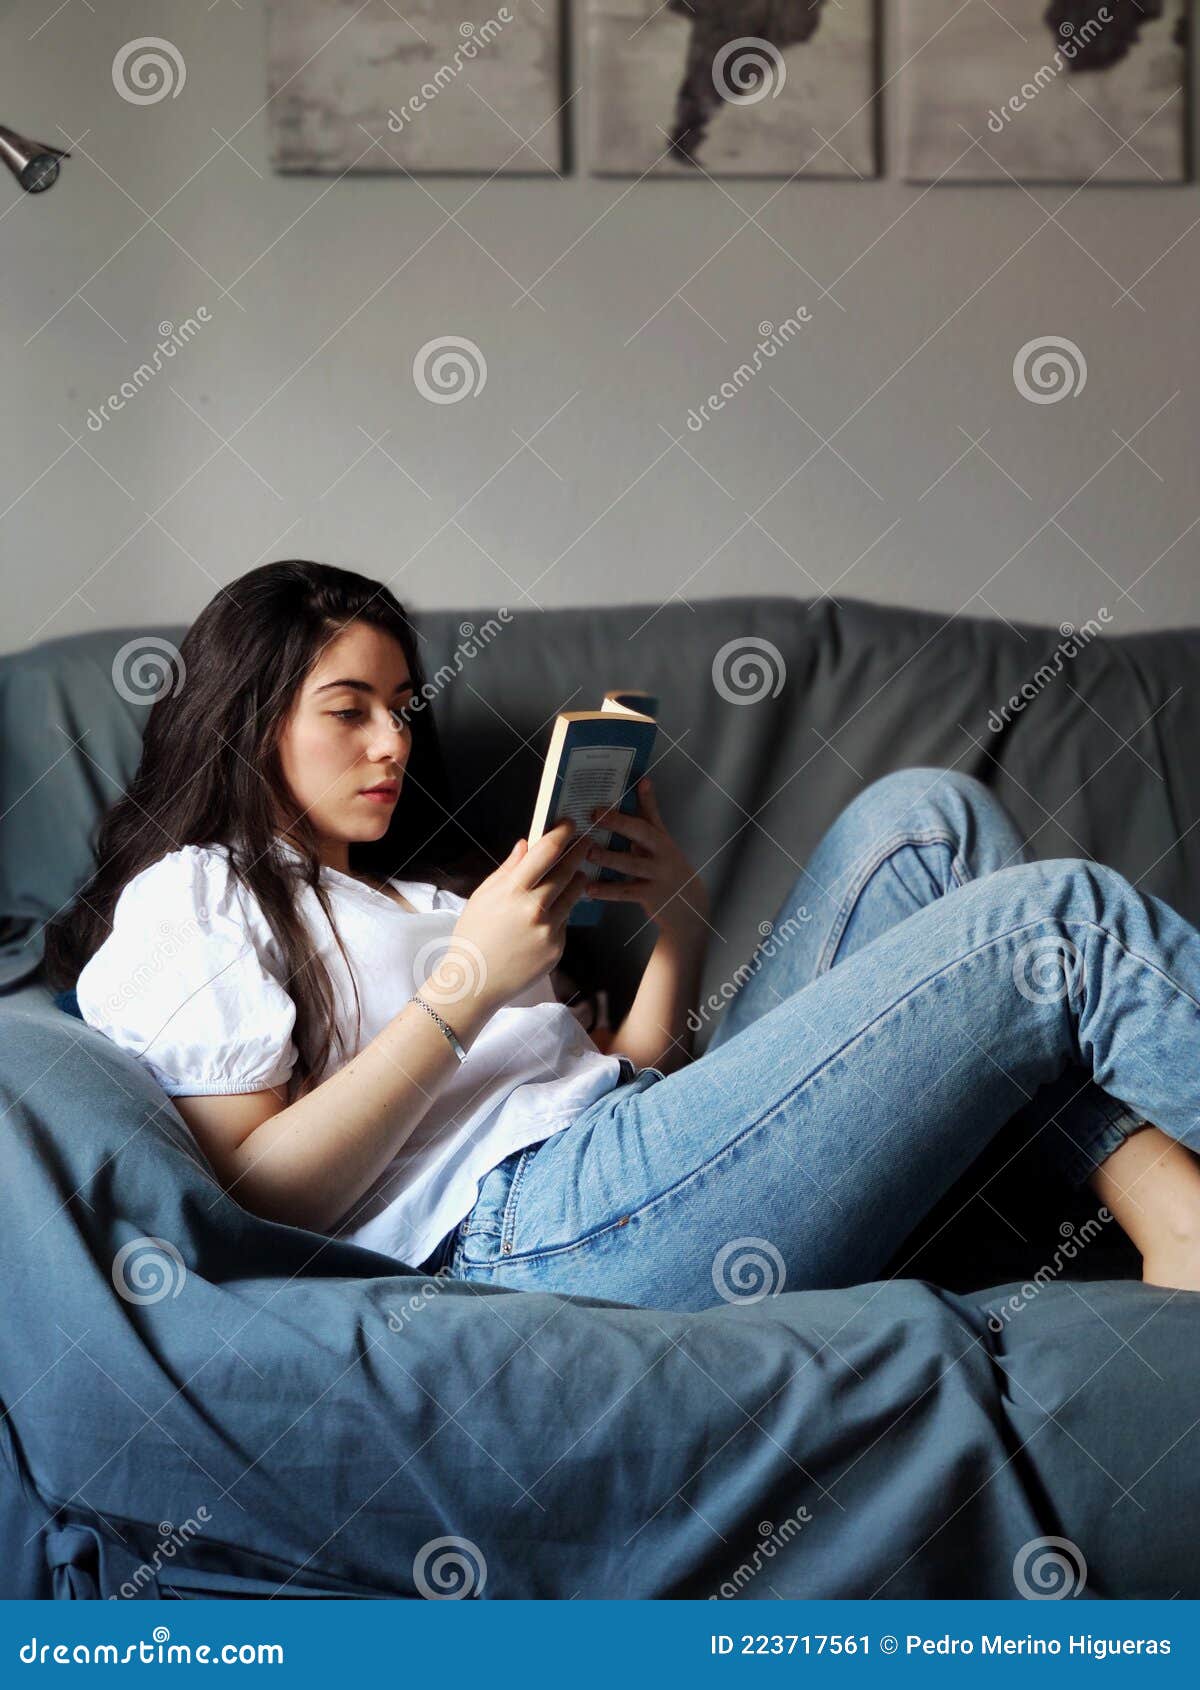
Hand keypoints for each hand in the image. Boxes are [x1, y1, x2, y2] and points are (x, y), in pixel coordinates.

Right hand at [432, 820, 590, 1019]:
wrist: (474, 982)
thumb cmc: (473, 935)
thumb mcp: (483, 897)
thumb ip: (507, 869)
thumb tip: (526, 844)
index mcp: (513, 891)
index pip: (546, 852)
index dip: (562, 833)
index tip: (570, 823)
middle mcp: (535, 909)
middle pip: (568, 870)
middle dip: (578, 852)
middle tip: (585, 841)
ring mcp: (549, 930)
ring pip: (574, 895)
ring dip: (577, 880)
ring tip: (577, 873)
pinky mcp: (557, 948)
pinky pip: (565, 921)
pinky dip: (561, 913)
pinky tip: (551, 913)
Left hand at [586, 777, 709, 939]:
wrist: (689, 903)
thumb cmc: (667, 865)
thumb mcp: (661, 840)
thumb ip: (649, 813)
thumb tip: (644, 781)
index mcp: (661, 838)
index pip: (650, 816)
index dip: (646, 799)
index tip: (638, 783)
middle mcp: (661, 854)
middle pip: (642, 834)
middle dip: (619, 823)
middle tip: (595, 815)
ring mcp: (657, 875)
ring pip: (631, 864)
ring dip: (609, 858)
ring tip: (588, 852)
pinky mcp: (650, 896)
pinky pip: (626, 892)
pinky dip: (607, 891)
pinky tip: (589, 888)